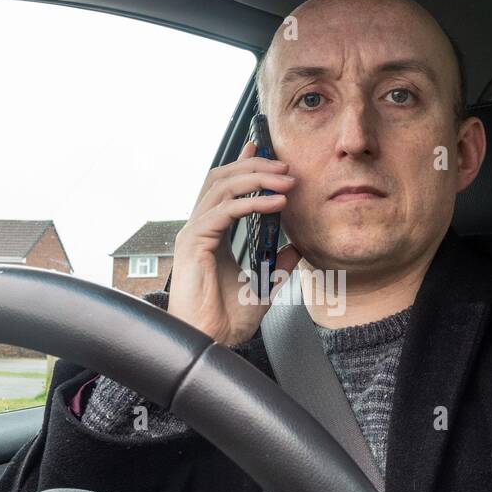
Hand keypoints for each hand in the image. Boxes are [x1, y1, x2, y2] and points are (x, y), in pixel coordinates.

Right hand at [166, 140, 301, 344]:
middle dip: (255, 166)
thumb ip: (277, 264)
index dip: (243, 165)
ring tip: (287, 181)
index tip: (264, 148)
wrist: (213, 343)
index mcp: (211, 234)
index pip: (225, 188)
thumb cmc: (226, 321)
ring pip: (221, 187)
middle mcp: (199, 228)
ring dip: (257, 178)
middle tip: (286, 167)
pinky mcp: (194, 243)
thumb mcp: (263, 286)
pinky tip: (277, 204)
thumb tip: (297, 247)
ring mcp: (194, 233)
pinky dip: (252, 202)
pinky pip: (223, 211)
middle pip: (221, 178)